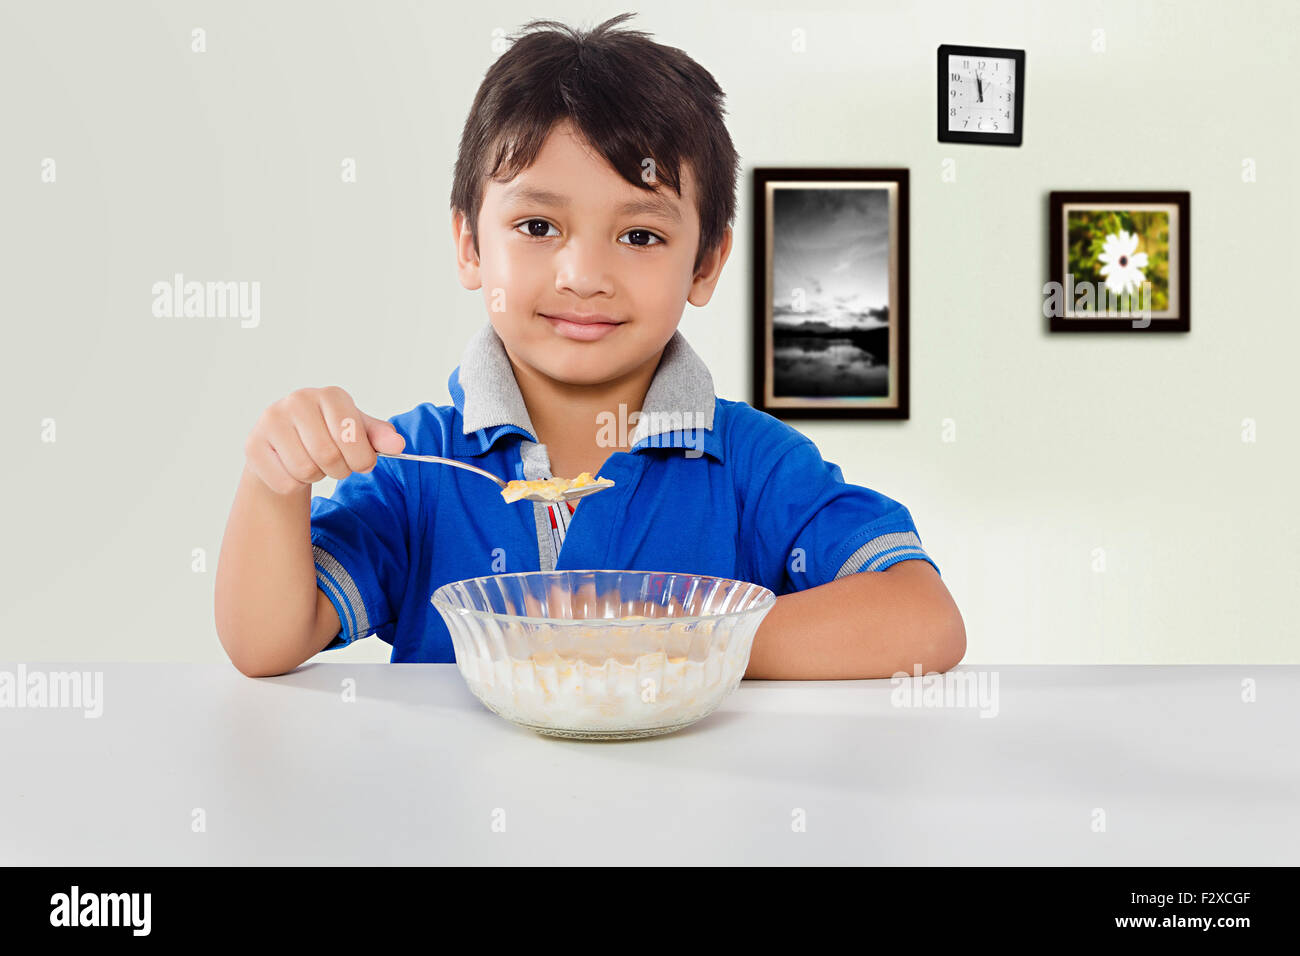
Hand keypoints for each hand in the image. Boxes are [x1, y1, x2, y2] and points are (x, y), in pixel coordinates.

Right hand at [244, 386, 405, 494]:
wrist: (287, 443)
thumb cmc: (330, 435)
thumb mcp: (359, 432)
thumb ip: (380, 438)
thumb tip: (398, 445)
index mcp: (331, 396)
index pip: (352, 437)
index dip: (361, 459)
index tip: (360, 462)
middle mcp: (299, 401)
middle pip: (328, 457)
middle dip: (339, 470)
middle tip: (336, 465)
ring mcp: (272, 420)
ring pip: (305, 471)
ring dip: (316, 477)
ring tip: (314, 463)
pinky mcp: (253, 444)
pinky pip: (284, 482)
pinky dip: (295, 485)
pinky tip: (292, 468)